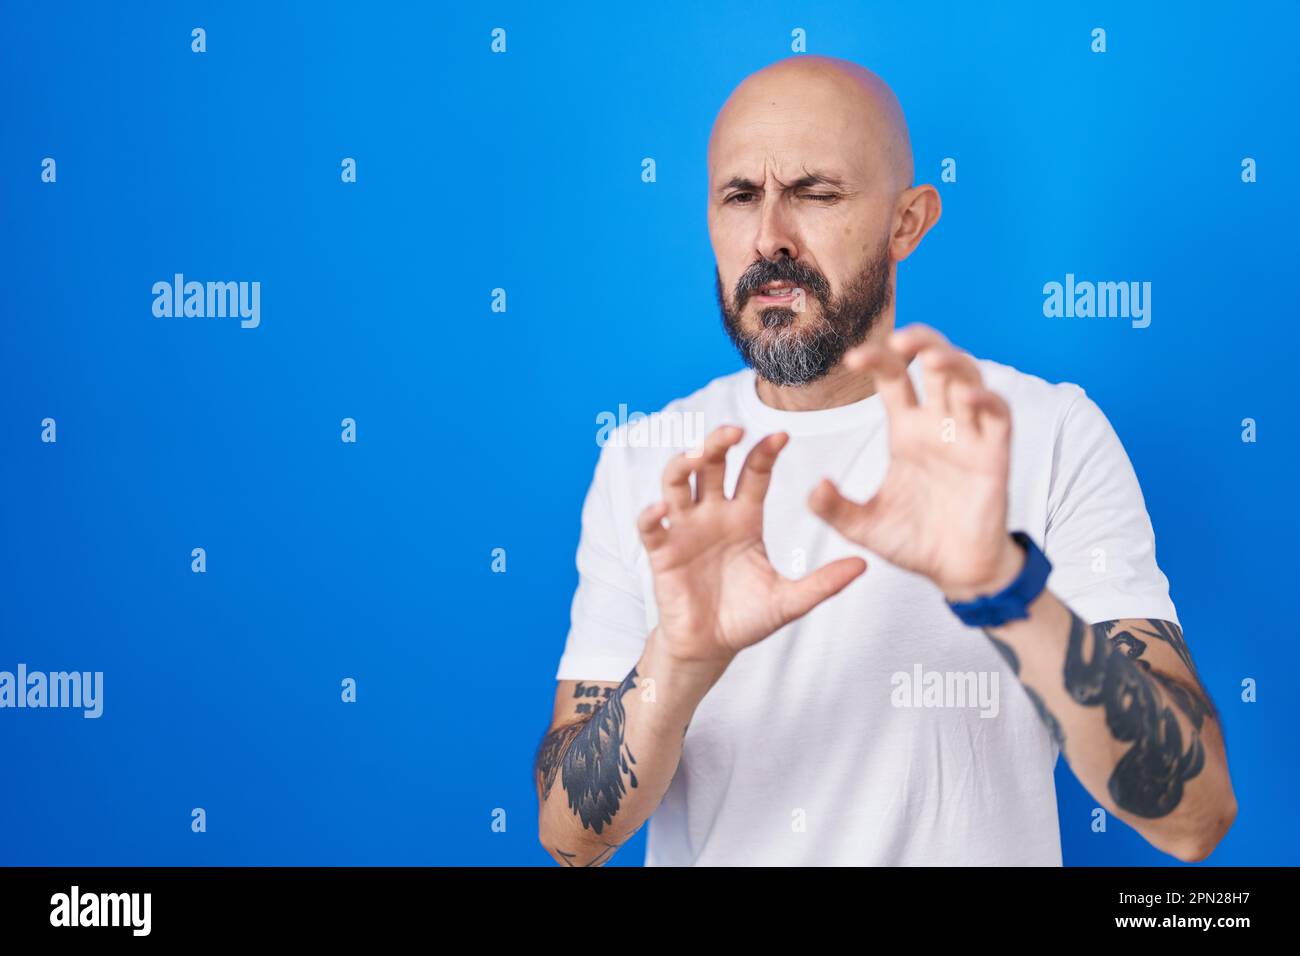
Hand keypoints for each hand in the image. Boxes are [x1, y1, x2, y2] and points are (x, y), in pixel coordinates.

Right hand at [638, 425, 866, 666]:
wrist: (711, 648)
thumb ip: (822, 583)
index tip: (782, 435)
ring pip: (676, 483)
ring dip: (682, 465)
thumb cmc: (747, 618)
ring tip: (694, 456)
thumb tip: (863, 565)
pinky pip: (651, 527)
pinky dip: (651, 514)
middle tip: (733, 430)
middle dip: (718, 443)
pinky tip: (661, 509)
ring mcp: (684, 530)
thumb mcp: (790, 601)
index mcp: (744, 517)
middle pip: (711, 465)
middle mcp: (712, 515)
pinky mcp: (662, 552)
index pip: (753, 472)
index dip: (764, 451)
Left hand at [808, 324, 1023, 601]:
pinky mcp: (995, 455)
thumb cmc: (912, 542)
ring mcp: (968, 436)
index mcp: (906, 431)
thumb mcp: (863, 526)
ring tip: (931, 358)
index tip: (851, 357)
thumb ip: (835, 508)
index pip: (893, 379)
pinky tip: (966, 397)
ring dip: (954, 362)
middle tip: (900, 337)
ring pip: (968, 379)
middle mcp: (938, 425)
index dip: (877, 360)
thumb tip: (814, 486)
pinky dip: (986, 399)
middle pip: (934, 365)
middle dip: (921, 342)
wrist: (954, 572)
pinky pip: (997, 416)